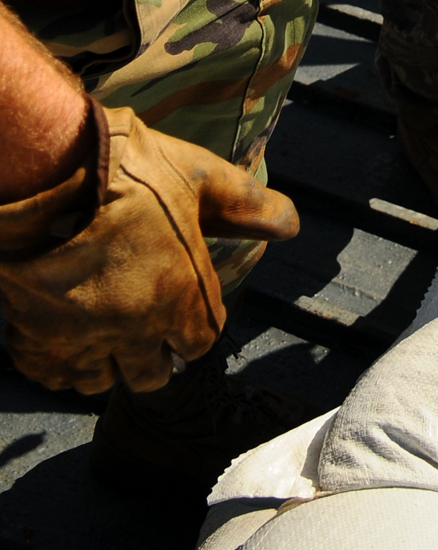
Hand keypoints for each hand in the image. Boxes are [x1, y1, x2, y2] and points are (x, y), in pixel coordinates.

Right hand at [0, 106, 298, 394]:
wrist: (48, 173)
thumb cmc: (129, 169)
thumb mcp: (200, 176)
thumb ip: (246, 205)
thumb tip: (291, 225)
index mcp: (179, 296)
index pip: (200, 342)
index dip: (196, 330)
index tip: (188, 320)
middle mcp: (133, 330)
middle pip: (151, 375)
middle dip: (154, 360)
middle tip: (147, 338)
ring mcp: (81, 339)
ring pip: (99, 381)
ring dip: (106, 365)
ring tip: (105, 339)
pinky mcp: (34, 338)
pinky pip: (53, 375)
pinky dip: (60, 364)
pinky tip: (63, 338)